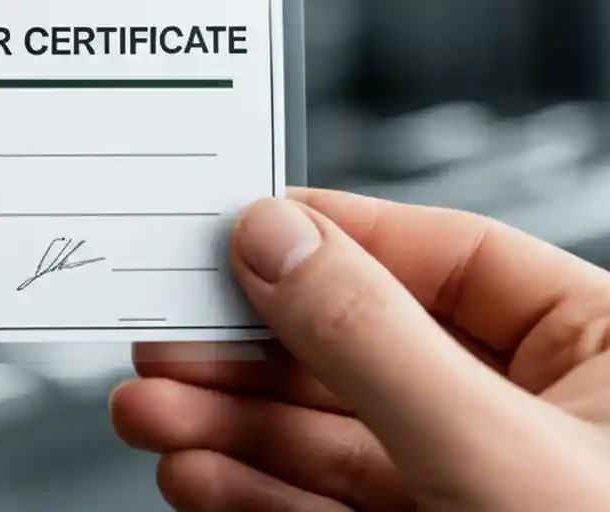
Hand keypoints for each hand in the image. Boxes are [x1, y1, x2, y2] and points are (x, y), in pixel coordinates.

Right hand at [111, 188, 609, 510]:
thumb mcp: (495, 452)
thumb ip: (375, 340)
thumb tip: (277, 241)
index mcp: (600, 351)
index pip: (444, 257)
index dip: (331, 238)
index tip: (235, 231)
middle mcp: (534, 416)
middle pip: (362, 349)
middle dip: (248, 352)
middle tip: (163, 338)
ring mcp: (473, 490)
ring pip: (331, 435)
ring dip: (230, 423)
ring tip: (151, 411)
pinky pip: (327, 508)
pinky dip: (255, 491)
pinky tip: (197, 473)